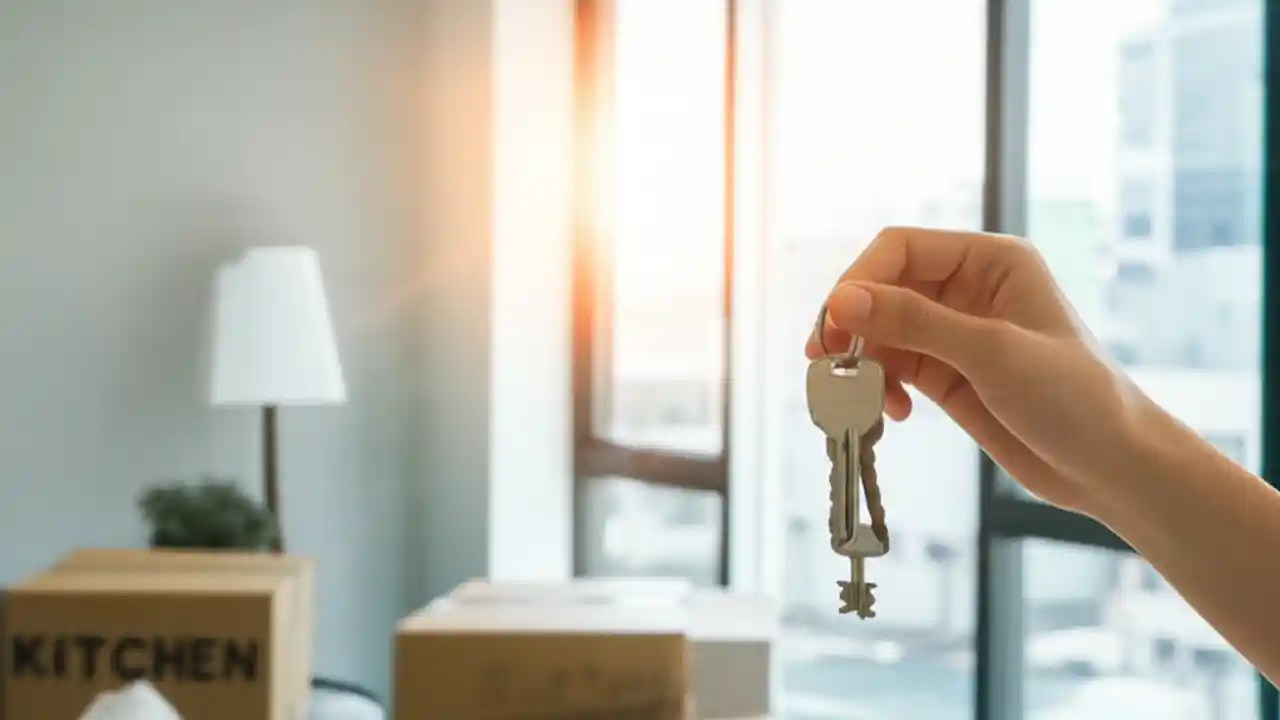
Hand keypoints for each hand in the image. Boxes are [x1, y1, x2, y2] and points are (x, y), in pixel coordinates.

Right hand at [806, 227, 1150, 513]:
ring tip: (856, 396)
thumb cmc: (1074, 398)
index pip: (900, 248)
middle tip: (825, 362)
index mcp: (990, 260)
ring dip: (861, 361)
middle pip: (881, 288)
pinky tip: (892, 413)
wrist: (1110, 468)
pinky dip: (879, 387)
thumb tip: (841, 301)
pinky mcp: (947, 375)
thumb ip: (915, 323)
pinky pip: (892, 367)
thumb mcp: (992, 353)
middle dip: (852, 324)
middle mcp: (968, 288)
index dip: (860, 280)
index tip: (835, 324)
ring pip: (880, 331)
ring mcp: (955, 333)